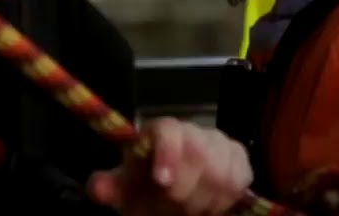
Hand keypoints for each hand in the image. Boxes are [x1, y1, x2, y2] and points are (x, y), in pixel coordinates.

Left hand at [87, 117, 252, 215]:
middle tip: (174, 206)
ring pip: (222, 171)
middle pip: (199, 153)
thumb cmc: (145, 189)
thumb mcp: (125, 190)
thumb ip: (110, 187)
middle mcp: (192, 131)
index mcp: (159, 132)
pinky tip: (210, 205)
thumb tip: (98, 188)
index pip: (168, 130)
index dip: (168, 152)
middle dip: (185, 189)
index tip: (162, 181)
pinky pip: (239, 179)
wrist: (170, 196)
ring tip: (189, 208)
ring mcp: (219, 142)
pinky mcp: (239, 158)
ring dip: (204, 199)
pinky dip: (224, 200)